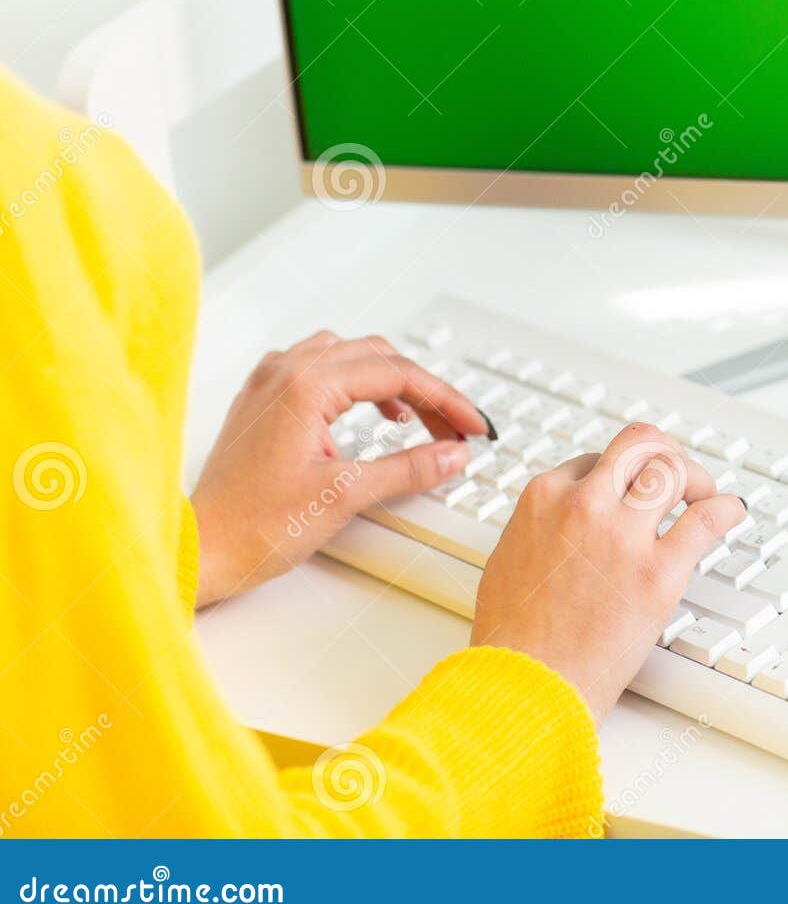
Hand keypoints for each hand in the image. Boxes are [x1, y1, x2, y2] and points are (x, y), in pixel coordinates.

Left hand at [190, 331, 487, 606]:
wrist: (201, 548)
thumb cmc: (252, 526)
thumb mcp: (345, 496)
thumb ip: (408, 468)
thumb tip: (451, 454)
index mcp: (304, 386)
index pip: (397, 374)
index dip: (445, 400)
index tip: (470, 425)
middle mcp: (284, 373)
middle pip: (377, 358)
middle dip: (423, 391)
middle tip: (452, 429)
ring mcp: (269, 383)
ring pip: (350, 355)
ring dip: (390, 382)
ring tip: (416, 419)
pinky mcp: (262, 399)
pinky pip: (320, 367)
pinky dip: (355, 384)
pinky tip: (368, 413)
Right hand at [471, 423, 745, 721]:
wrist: (526, 683)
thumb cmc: (513, 637)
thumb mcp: (509, 558)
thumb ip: (540, 529)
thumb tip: (562, 523)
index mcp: (543, 500)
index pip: (594, 460)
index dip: (618, 475)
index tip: (632, 490)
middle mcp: (585, 506)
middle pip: (639, 443)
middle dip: (663, 451)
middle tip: (678, 475)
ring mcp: (623, 536)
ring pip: (672, 468)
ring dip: (695, 474)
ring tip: (703, 493)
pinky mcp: (659, 573)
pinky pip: (705, 520)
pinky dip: (726, 508)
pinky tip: (731, 511)